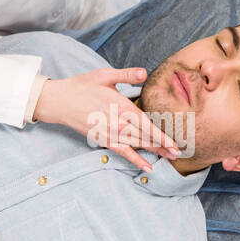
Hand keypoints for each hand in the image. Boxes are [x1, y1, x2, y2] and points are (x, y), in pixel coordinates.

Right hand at [33, 68, 180, 171]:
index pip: (146, 124)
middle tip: (179, 153)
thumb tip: (144, 72)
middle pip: (145, 138)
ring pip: (137, 145)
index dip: (162, 136)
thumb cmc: (83, 85)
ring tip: (170, 158)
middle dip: (163, 146)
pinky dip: (136, 160)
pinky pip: (123, 152)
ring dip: (154, 152)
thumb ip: (127, 75)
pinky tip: (147, 168)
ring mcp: (110, 133)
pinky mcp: (103, 139)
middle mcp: (118, 123)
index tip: (175, 143)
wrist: (60, 101)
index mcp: (121, 106)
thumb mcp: (105, 75)